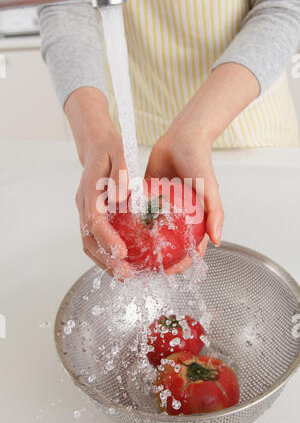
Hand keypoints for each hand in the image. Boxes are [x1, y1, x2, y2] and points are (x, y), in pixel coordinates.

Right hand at [65, 87, 131, 277]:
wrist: (96, 147)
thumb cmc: (110, 150)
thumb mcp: (119, 153)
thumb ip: (121, 174)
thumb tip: (122, 196)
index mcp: (90, 191)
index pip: (94, 221)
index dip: (107, 240)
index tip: (121, 253)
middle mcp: (83, 204)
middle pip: (88, 239)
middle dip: (105, 260)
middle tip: (125, 274)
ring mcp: (85, 211)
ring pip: (89, 242)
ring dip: (104, 261)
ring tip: (124, 275)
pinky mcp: (91, 214)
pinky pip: (95, 238)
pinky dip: (105, 253)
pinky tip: (122, 261)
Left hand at [145, 63, 259, 274]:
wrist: (182, 138)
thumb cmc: (200, 162)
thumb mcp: (210, 188)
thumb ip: (215, 213)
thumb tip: (217, 241)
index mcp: (195, 219)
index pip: (191, 249)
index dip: (183, 263)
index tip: (170, 271)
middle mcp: (179, 217)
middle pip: (169, 245)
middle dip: (159, 259)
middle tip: (146, 268)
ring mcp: (162, 208)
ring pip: (152, 232)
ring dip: (143, 244)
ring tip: (130, 255)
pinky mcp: (148, 197)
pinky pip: (139, 214)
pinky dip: (132, 223)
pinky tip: (120, 232)